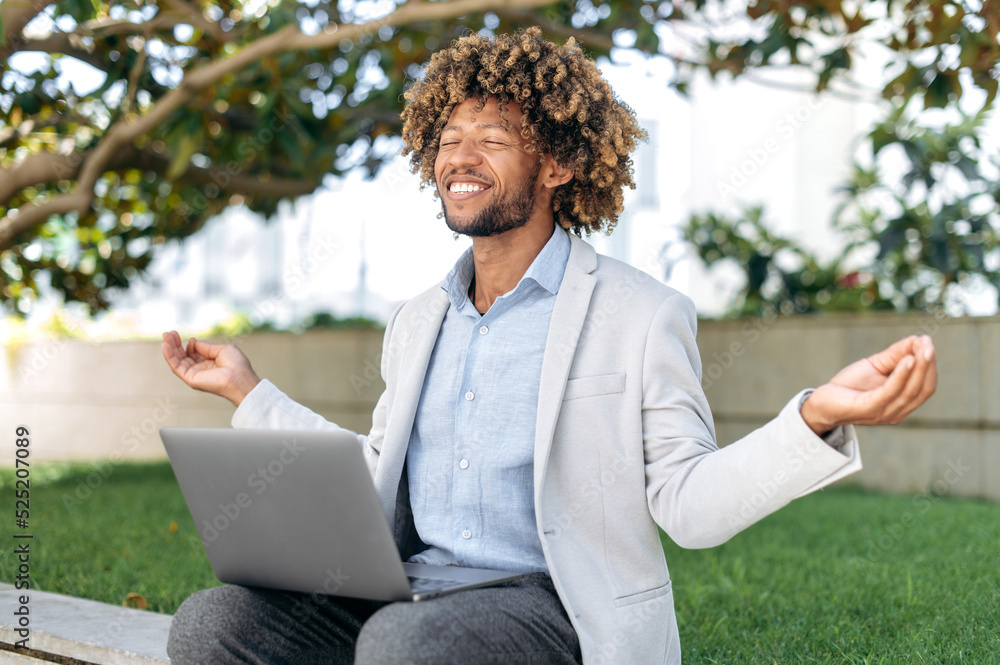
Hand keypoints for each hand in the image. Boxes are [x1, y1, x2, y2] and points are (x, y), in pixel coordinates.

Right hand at [161, 331, 260, 406]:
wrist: (240, 377)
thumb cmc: (237, 364)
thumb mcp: (222, 349)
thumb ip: (206, 347)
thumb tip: (194, 342)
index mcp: (210, 363)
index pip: (194, 353)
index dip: (191, 345)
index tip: (192, 338)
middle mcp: (201, 370)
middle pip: (183, 356)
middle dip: (176, 344)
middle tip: (168, 333)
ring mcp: (195, 374)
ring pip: (177, 360)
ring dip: (170, 347)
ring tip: (165, 335)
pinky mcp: (190, 379)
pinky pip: (176, 366)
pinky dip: (169, 355)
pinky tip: (165, 345)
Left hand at [800, 335, 936, 435]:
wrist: (821, 403)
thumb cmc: (849, 386)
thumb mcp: (876, 366)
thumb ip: (896, 355)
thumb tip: (917, 339)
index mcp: (902, 404)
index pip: (926, 386)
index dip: (930, 365)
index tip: (928, 341)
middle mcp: (897, 412)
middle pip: (923, 389)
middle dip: (928, 365)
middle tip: (929, 343)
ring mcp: (884, 413)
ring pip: (910, 391)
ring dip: (919, 368)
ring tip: (922, 348)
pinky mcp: (869, 409)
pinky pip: (890, 392)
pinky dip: (901, 375)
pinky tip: (907, 360)